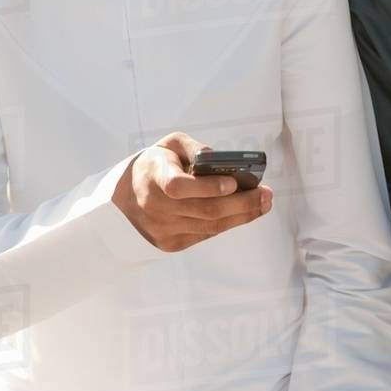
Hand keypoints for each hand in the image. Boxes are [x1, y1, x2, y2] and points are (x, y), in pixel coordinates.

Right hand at [111, 131, 272, 252]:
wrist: (124, 201)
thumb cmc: (155, 167)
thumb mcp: (168, 146)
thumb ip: (192, 147)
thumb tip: (216, 158)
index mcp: (153, 177)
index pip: (178, 186)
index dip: (207, 187)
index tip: (233, 183)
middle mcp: (156, 206)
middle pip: (205, 210)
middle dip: (242, 203)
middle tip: (266, 194)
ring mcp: (163, 229)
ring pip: (210, 226)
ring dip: (242, 215)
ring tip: (264, 203)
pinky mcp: (171, 244)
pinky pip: (206, 234)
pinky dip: (229, 223)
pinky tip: (246, 213)